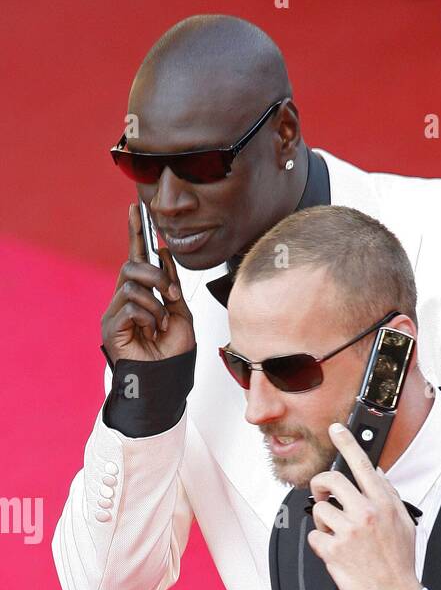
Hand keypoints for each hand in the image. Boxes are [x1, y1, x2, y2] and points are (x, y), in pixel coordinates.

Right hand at [101, 203, 194, 363]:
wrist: (168, 380)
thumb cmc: (173, 353)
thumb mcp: (181, 313)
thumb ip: (171, 284)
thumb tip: (164, 252)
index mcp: (142, 294)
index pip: (136, 257)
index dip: (136, 233)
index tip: (137, 209)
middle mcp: (125, 300)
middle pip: (131, 265)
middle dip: (156, 275)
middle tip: (172, 297)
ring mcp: (116, 313)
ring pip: (131, 285)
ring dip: (155, 304)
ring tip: (162, 324)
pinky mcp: (111, 327)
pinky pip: (129, 306)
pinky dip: (147, 317)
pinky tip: (152, 332)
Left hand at [307, 423, 421, 589]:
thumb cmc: (399, 564)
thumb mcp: (404, 524)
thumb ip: (389, 498)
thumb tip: (376, 476)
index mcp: (384, 504)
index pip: (363, 465)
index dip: (347, 443)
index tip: (336, 429)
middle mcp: (366, 513)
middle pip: (331, 480)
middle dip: (321, 484)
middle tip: (322, 494)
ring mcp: (348, 531)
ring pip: (319, 509)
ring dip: (323, 522)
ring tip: (337, 535)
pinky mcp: (333, 550)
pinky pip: (314, 536)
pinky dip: (321, 544)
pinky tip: (335, 553)